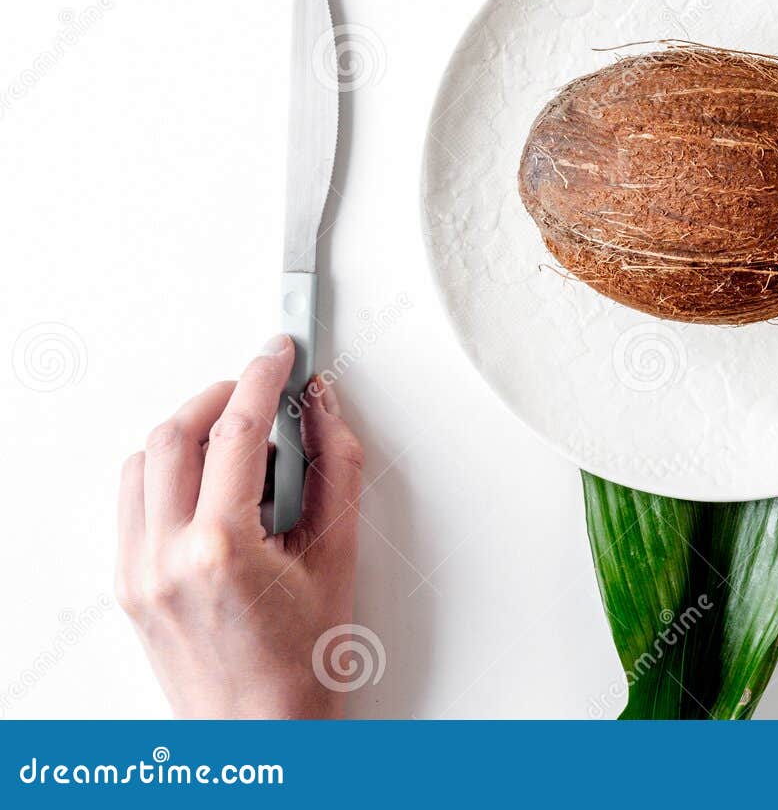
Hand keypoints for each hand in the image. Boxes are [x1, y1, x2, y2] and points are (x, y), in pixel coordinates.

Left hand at [115, 336, 363, 718]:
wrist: (262, 733)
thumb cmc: (304, 662)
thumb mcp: (338, 554)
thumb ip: (334, 467)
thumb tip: (322, 408)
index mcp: (221, 549)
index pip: (237, 430)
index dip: (263, 377)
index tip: (280, 353)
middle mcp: (166, 558)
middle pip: (175, 433)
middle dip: (220, 394)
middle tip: (260, 387)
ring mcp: (138, 573)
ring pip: (143, 463)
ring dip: (188, 435)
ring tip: (238, 445)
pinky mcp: (129, 584)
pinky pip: (134, 503)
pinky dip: (167, 476)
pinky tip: (212, 487)